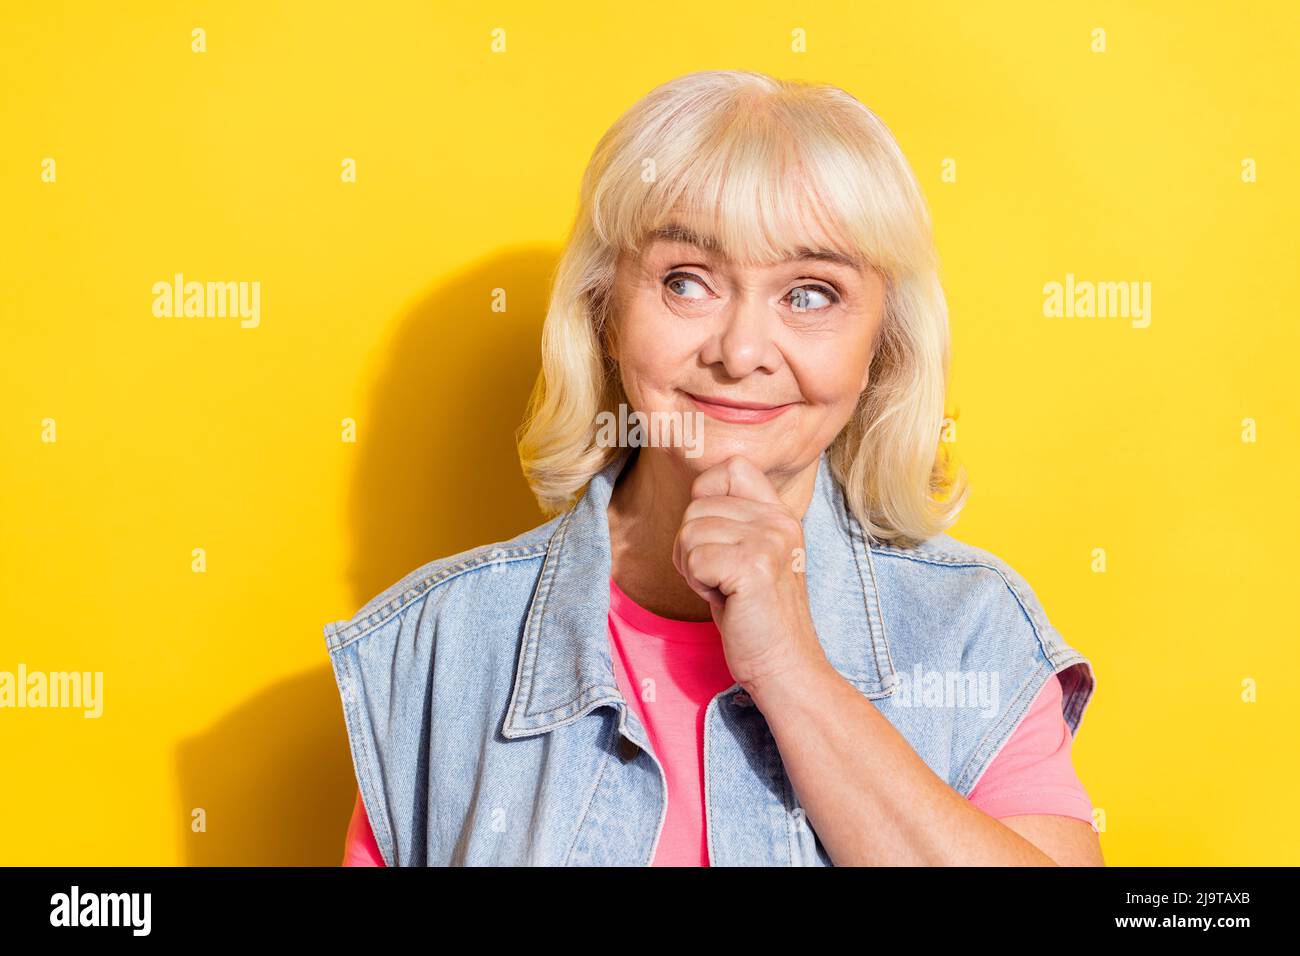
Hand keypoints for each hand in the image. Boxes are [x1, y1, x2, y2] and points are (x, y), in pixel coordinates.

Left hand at [671, 454, 828, 690]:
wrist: (784, 666)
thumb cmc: (756, 616)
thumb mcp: (751, 556)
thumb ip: (734, 521)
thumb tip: (696, 493)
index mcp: (780, 514)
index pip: (731, 467)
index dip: (705, 495)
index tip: (714, 536)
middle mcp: (778, 521)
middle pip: (696, 506)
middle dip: (691, 546)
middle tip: (720, 578)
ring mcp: (769, 541)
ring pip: (689, 532)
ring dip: (693, 567)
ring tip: (724, 589)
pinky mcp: (754, 567)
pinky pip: (694, 559)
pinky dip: (697, 585)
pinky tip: (724, 600)